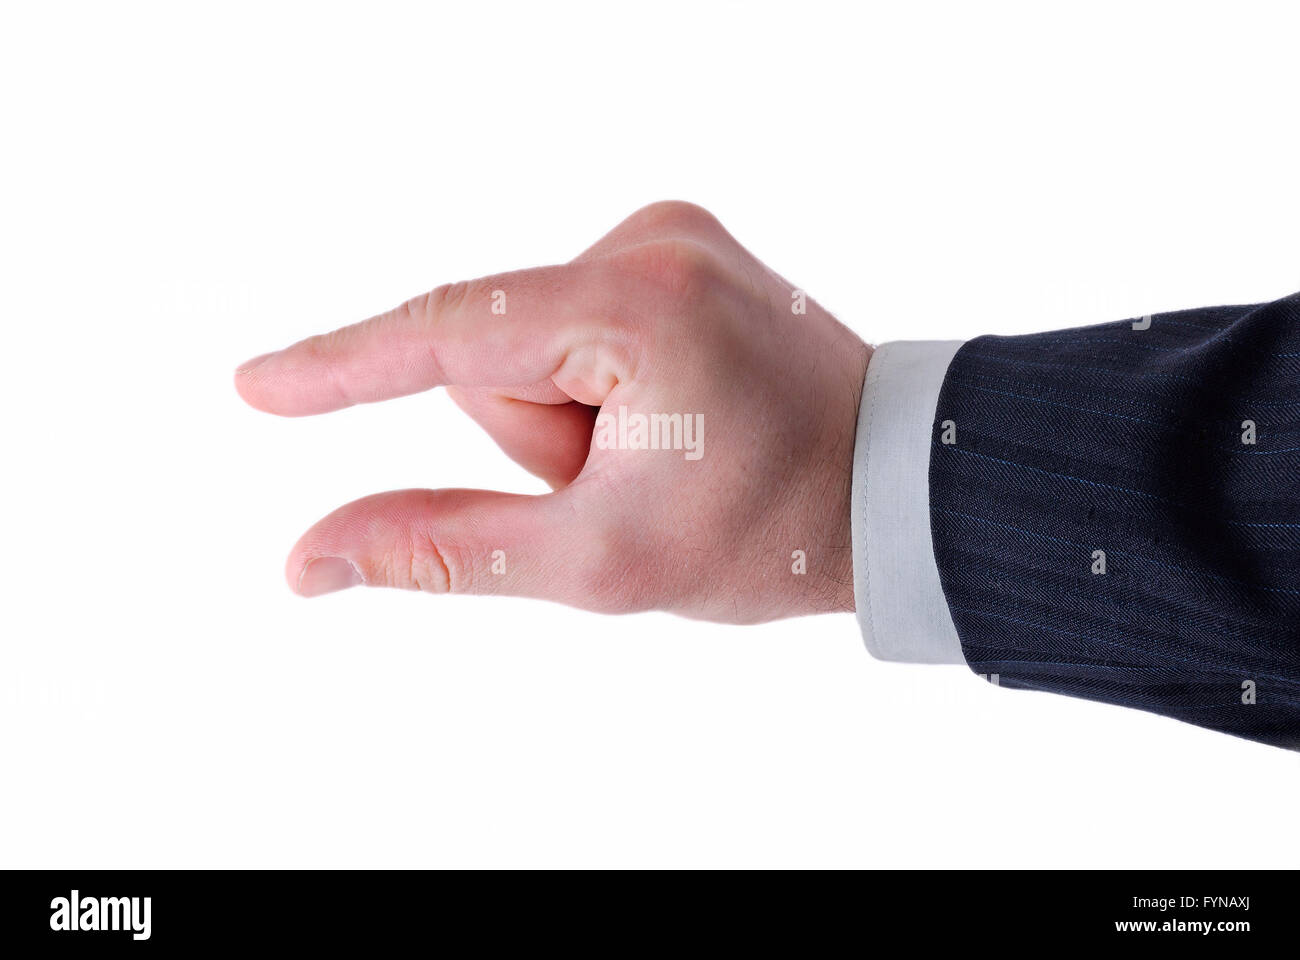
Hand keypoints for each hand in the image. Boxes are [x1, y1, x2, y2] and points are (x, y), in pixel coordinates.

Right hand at [235, 202, 870, 622]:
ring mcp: (670, 234)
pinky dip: (595, 385)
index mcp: (639, 306)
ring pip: (530, 345)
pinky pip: (573, 324)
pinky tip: (672, 412)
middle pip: (495, 357)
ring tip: (662, 449)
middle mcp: (653, 240)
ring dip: (571, 418)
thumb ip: (444, 548)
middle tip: (631, 477)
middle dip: (538, 438)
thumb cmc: (767, 532)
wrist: (890, 487)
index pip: (448, 336)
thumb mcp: (600, 560)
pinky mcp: (677, 245)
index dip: (344, 367)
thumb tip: (310, 555)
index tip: (255, 387)